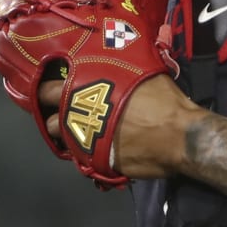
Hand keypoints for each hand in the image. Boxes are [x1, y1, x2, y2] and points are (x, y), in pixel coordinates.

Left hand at [39, 74, 200, 178]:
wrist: (179, 137)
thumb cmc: (164, 101)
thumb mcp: (142, 73)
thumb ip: (119, 71)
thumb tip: (117, 64)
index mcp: (85, 89)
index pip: (48, 90)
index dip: (49, 91)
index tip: (54, 91)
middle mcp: (77, 116)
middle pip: (48, 119)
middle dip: (54, 116)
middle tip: (65, 113)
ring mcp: (85, 142)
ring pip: (62, 141)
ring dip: (69, 135)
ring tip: (83, 131)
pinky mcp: (95, 162)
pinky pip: (82, 157)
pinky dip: (88, 151)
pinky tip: (100, 145)